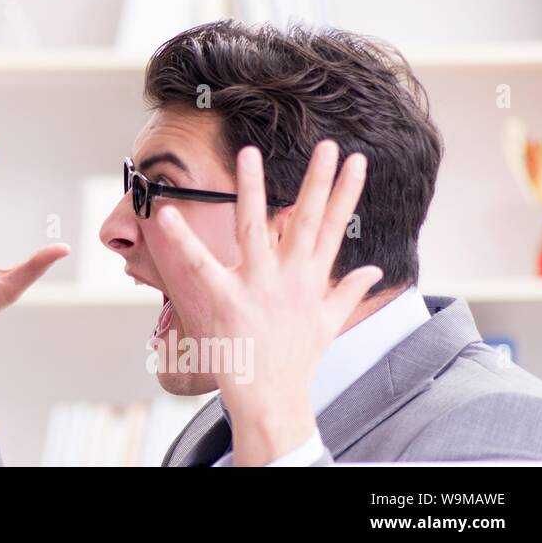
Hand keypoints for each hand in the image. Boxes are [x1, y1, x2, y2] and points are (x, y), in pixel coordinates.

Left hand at [151, 140, 382, 464]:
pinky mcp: (225, 299)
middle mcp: (289, 278)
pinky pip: (199, 263)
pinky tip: (167, 215)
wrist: (272, 398)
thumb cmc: (296, 360)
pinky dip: (183, 240)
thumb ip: (350, 292)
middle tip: (327, 144)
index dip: (346, 193)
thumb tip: (374, 272)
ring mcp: (257, 286)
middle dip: (319, 181)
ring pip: (256, 229)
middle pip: (307, 220)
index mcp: (312, 280)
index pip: (334, 227)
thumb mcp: (329, 324)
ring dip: (253, 191)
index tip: (356, 160)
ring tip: (249, 154)